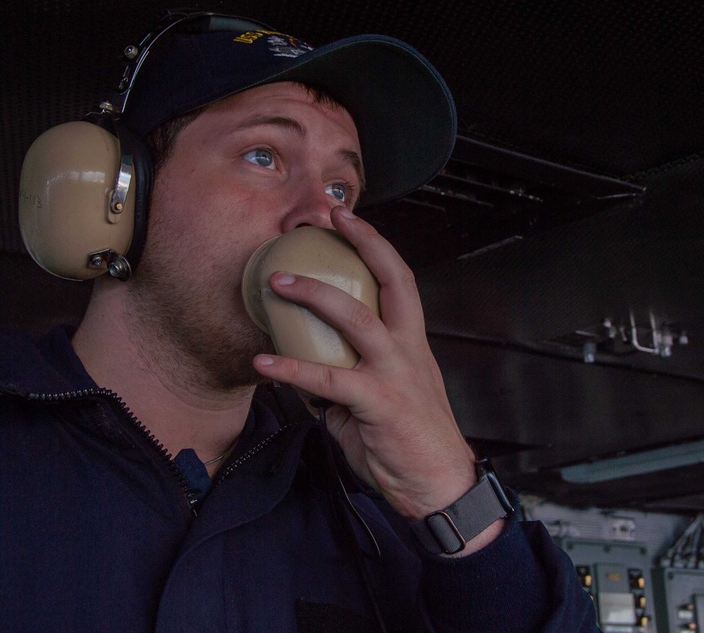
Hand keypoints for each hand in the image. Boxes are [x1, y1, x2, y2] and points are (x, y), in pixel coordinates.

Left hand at [252, 206, 478, 521]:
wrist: (440, 485)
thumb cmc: (411, 443)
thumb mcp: (382, 399)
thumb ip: (350, 381)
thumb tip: (312, 378)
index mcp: (412, 343)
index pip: (400, 280)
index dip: (375, 245)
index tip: (348, 218)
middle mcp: (408, 348)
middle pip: (392, 279)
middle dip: (362, 243)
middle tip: (324, 218)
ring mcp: (395, 372)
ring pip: (357, 318)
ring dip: (315, 295)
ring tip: (278, 282)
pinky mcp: (379, 401)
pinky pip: (329, 379)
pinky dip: (293, 369)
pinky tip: (264, 363)